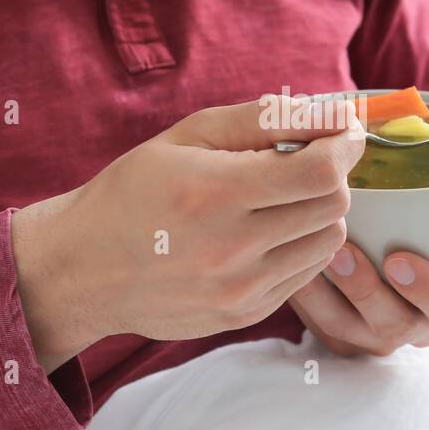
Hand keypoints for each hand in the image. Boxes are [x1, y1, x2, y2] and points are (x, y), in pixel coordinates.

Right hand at [11, 97, 363, 371]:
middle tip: (307, 160)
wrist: (83, 269)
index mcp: (215, 194)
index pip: (321, 171)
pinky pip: (306, 273)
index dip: (345, 144)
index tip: (344, 131)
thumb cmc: (135, 190)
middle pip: (334, 205)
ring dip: (319, 211)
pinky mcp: (245, 315)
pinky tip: (266, 231)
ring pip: (328, 241)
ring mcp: (240, 290)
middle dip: (333, 174)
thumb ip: (265, 119)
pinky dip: (301, 245)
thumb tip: (336, 114)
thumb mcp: (189, 136)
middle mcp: (232, 249)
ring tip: (282, 197)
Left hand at [289, 186, 428, 356]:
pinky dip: (302, 296)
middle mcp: (411, 326)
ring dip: (330, 293)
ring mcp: (369, 335)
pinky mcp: (332, 335)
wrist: (386, 237)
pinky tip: (289, 261)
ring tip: (313, 252)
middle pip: (394, 324)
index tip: (400, 257)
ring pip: (348, 329)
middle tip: (345, 248)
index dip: (427, 290)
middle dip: (368, 290)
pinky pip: (314, 326)